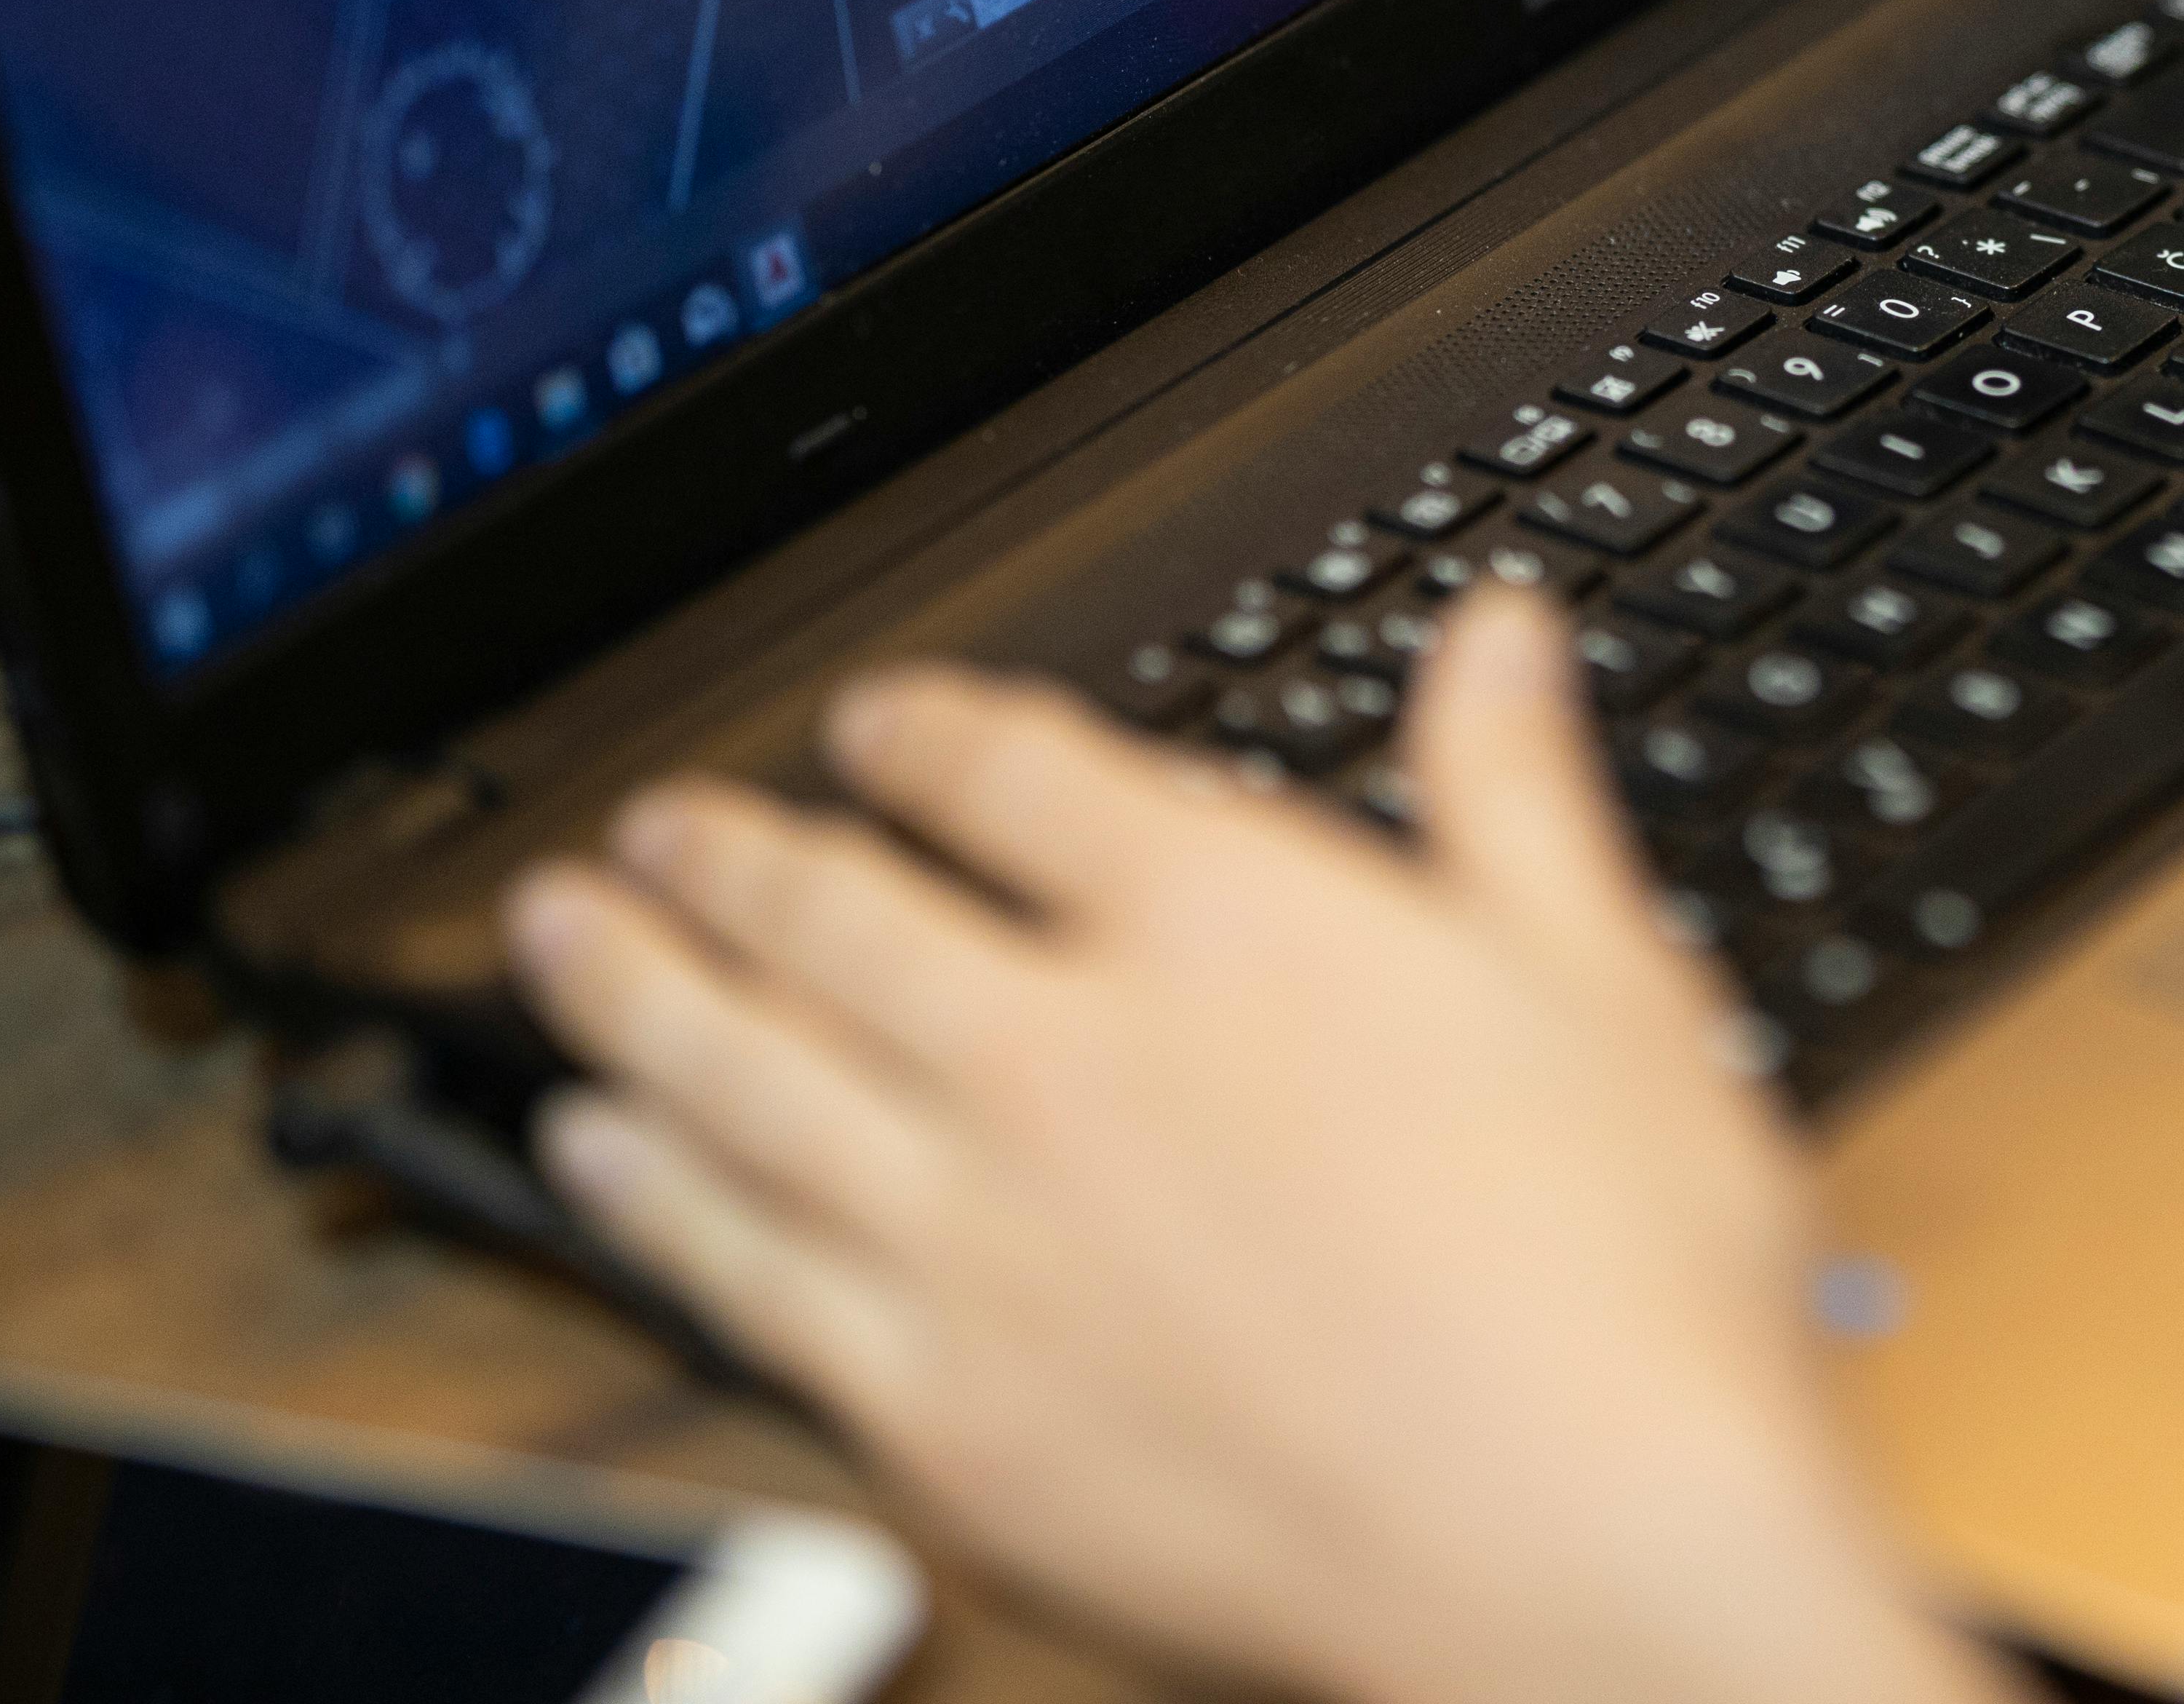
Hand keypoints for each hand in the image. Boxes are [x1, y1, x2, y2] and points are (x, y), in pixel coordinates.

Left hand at [504, 596, 2009, 1703]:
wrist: (1574, 1547)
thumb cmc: (1620, 1287)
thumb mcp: (1606, 982)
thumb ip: (1513, 792)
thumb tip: (1496, 636)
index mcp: (1224, 923)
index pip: (1015, 777)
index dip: (921, 734)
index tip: (873, 727)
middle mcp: (1063, 1053)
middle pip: (832, 915)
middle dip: (727, 857)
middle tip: (651, 830)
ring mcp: (976, 1236)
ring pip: (738, 1079)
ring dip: (631, 996)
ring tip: (563, 943)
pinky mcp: (936, 1409)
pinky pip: (737, 1277)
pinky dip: (647, 1201)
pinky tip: (596, 1160)